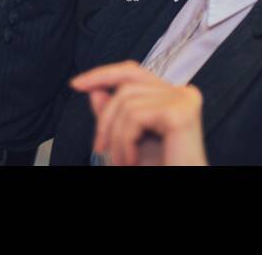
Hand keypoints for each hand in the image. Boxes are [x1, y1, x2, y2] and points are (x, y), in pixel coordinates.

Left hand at [71, 61, 207, 165]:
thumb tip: (95, 90)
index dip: (103, 74)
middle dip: (105, 117)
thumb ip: (116, 115)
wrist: (179, 188)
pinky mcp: (181, 113)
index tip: (76, 84)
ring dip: (116, 138)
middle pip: (127, 86)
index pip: (133, 72)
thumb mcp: (131, 139)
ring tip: (121, 162)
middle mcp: (184, 93)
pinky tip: (132, 160)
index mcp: (174, 96)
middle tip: (99, 147)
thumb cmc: (160, 168)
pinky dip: (125, 142)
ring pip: (128, 103)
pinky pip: (135, 117)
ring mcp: (184, 100)